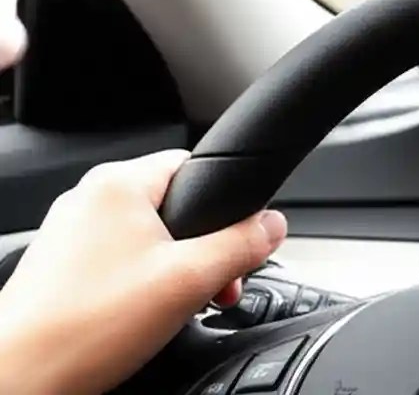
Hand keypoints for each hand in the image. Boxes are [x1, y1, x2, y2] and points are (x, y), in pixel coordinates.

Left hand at [0, 151, 286, 394]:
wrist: (17, 380)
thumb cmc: (85, 328)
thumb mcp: (190, 281)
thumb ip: (241, 245)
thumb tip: (272, 224)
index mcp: (117, 185)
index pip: (195, 166)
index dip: (227, 204)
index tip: (239, 243)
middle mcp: (88, 200)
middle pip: (175, 207)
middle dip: (205, 249)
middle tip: (215, 288)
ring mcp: (69, 236)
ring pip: (148, 239)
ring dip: (176, 271)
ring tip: (179, 308)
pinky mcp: (60, 270)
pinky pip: (119, 263)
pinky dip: (141, 286)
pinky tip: (143, 319)